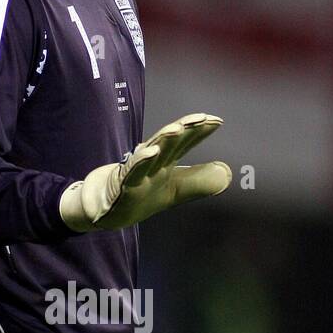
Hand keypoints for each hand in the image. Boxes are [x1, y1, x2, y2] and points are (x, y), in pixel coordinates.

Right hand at [59, 113, 230, 232]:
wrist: (103, 213)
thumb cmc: (138, 197)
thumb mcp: (175, 191)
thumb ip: (199, 182)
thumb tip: (229, 174)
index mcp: (164, 162)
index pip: (184, 144)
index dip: (199, 132)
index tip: (217, 121)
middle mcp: (150, 163)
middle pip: (169, 143)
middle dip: (184, 129)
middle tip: (201, 119)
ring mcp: (134, 173)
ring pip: (151, 152)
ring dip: (164, 140)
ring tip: (178, 128)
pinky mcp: (121, 185)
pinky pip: (131, 172)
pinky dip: (140, 161)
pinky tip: (151, 152)